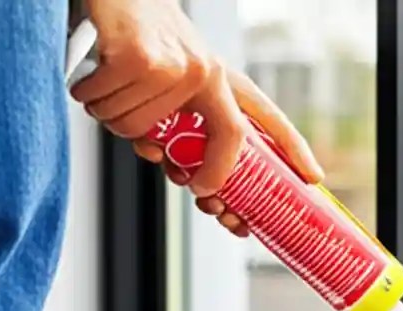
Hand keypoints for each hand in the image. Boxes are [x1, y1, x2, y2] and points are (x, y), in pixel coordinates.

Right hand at [72, 0, 321, 235]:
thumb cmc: (145, 40)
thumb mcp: (178, 80)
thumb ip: (182, 125)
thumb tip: (179, 174)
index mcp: (222, 81)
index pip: (266, 120)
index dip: (292, 149)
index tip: (313, 178)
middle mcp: (207, 74)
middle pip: (180, 148)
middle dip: (153, 152)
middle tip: (149, 146)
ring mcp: (176, 67)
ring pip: (132, 128)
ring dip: (110, 114)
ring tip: (112, 86)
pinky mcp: (140, 59)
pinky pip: (104, 104)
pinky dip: (89, 95)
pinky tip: (94, 75)